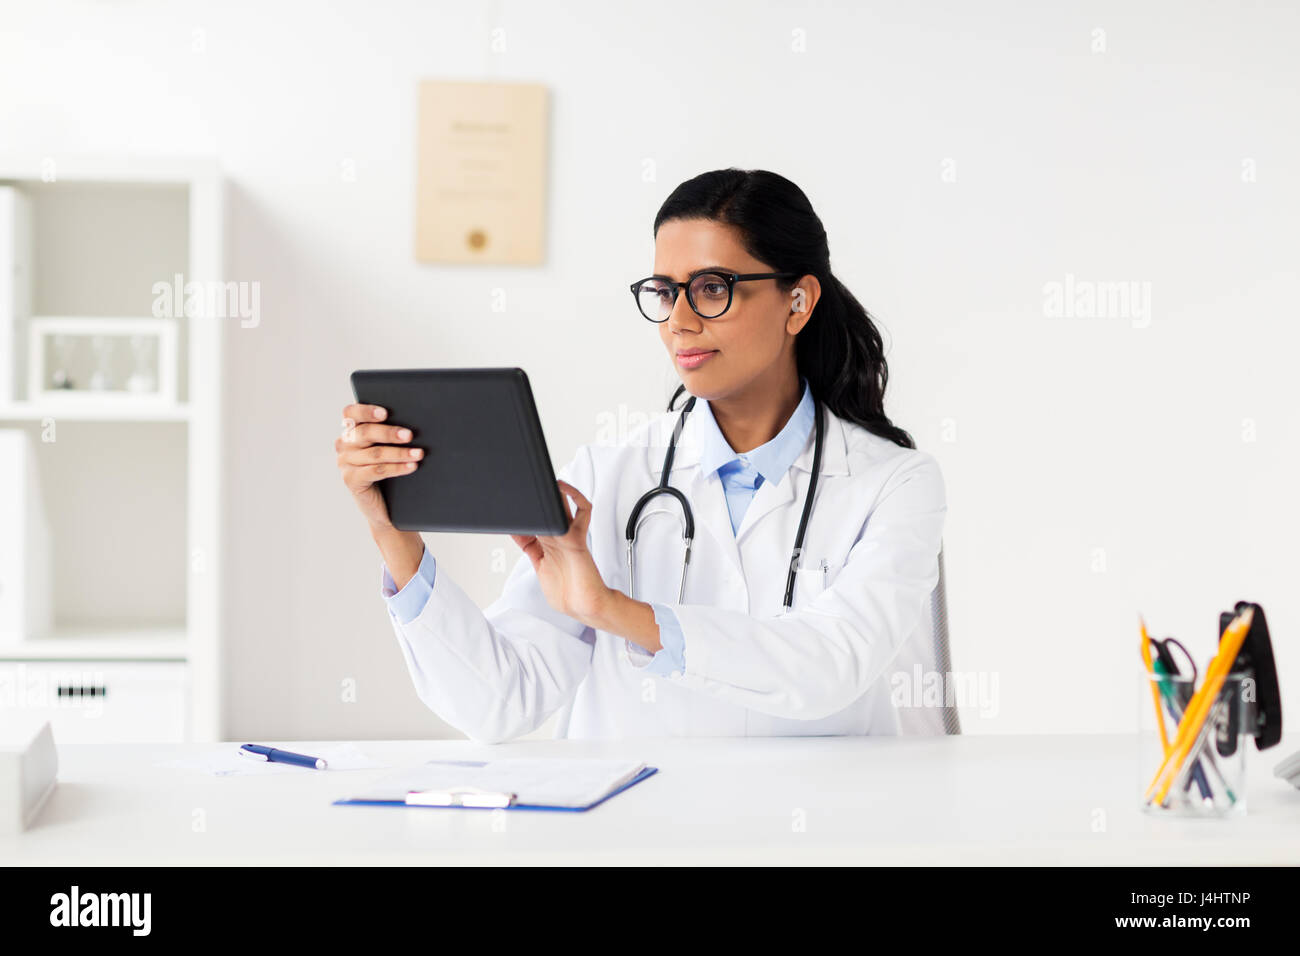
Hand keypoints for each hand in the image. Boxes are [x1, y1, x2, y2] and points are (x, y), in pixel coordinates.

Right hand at [336, 403, 423, 531]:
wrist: (384, 505)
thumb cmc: (389, 471)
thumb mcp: (387, 448)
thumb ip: (390, 434)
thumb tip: (413, 424)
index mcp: (351, 430)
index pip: (350, 413)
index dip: (366, 411)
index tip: (385, 413)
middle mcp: (344, 445)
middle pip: (365, 433)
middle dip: (389, 433)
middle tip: (410, 435)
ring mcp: (345, 463)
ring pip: (374, 453)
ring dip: (399, 453)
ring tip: (419, 453)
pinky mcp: (350, 480)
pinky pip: (376, 470)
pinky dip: (396, 468)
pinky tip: (411, 466)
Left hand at [511, 480, 614, 626]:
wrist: (586, 607)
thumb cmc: (567, 594)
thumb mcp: (540, 568)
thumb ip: (531, 549)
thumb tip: (517, 532)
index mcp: (549, 544)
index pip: (535, 521)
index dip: (523, 513)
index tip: (510, 507)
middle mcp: (558, 537)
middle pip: (546, 510)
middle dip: (535, 499)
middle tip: (522, 488)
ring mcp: (568, 536)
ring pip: (561, 505)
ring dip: (553, 491)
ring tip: (542, 480)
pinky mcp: (576, 539)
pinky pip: (581, 512)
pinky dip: (575, 497)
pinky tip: (565, 489)